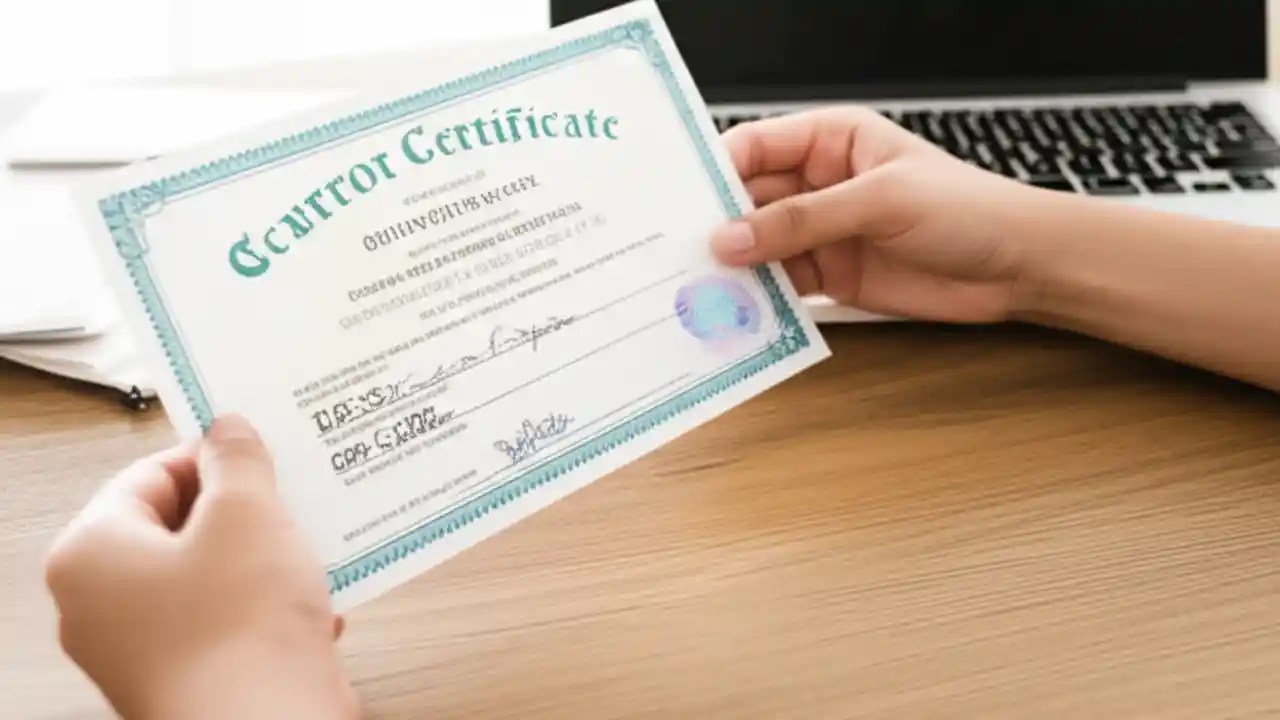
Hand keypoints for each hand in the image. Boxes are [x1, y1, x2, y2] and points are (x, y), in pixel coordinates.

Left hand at [45, 416, 357, 719]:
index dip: (212, 454)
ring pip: (210, 574)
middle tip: (291, 490)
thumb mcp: (248, 512)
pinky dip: (270, 605)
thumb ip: (237, 457)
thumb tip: (228, 430)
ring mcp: (144, 649)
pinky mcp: (189, 679)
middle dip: (245, 508)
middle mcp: (102, 605)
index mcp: (91, 554)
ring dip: (266, 556)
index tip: (259, 446)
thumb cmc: (241, 629)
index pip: (149, 476)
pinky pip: (229, 621)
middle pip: (180, 526)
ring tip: (313, 544)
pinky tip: (316, 601)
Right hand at [709, 106, 1048, 322]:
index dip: (716, 170)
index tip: (682, 201)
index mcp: (830, 140)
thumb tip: (734, 237)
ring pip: (760, 246)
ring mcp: (823, 231)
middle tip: (681, 252)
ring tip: (699, 287)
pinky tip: (739, 309)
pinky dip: (760, 298)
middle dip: (717, 225)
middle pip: (748, 200)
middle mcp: (819, 183)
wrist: (1019, 267)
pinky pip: (782, 284)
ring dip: (734, 267)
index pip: (755, 146)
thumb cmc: (969, 209)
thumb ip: (803, 220)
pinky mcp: (832, 275)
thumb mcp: (881, 201)